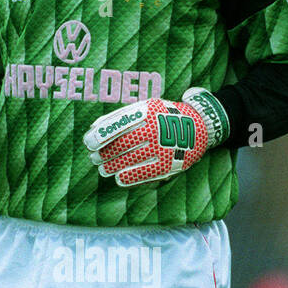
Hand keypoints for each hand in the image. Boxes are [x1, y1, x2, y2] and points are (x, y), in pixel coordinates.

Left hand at [83, 88, 228, 186]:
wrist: (199, 125)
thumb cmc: (163, 117)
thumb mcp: (145, 108)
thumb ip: (121, 117)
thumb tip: (94, 127)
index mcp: (148, 111)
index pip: (118, 123)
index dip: (101, 134)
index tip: (88, 142)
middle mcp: (156, 128)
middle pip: (123, 143)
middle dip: (104, 153)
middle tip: (94, 158)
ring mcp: (163, 146)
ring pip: (131, 159)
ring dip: (112, 166)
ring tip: (103, 169)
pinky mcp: (170, 163)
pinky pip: (146, 172)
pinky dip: (130, 177)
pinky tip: (118, 178)